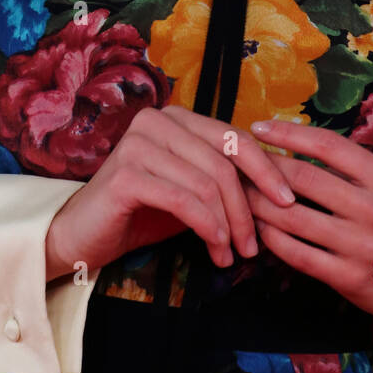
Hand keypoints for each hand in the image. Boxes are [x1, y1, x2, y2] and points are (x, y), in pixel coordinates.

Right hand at [46, 104, 296, 277]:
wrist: (84, 236)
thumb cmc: (142, 214)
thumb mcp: (192, 193)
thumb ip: (226, 184)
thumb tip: (281, 192)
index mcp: (177, 118)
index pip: (235, 138)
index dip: (267, 170)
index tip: (288, 203)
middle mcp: (157, 120)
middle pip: (225, 161)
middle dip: (247, 207)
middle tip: (255, 245)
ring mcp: (138, 143)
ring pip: (207, 183)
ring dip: (228, 225)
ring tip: (232, 254)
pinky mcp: (125, 174)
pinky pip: (184, 201)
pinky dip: (207, 228)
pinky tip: (214, 249)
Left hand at [242, 120, 372, 332]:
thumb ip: (351, 171)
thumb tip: (293, 147)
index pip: (329, 145)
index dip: (289, 133)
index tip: (259, 128)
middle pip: (305, 179)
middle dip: (265, 169)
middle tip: (239, 163)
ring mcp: (363, 246)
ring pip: (294, 217)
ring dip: (260, 204)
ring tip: (241, 195)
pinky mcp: (349, 278)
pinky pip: (297, 253)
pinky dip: (272, 238)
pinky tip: (261, 229)